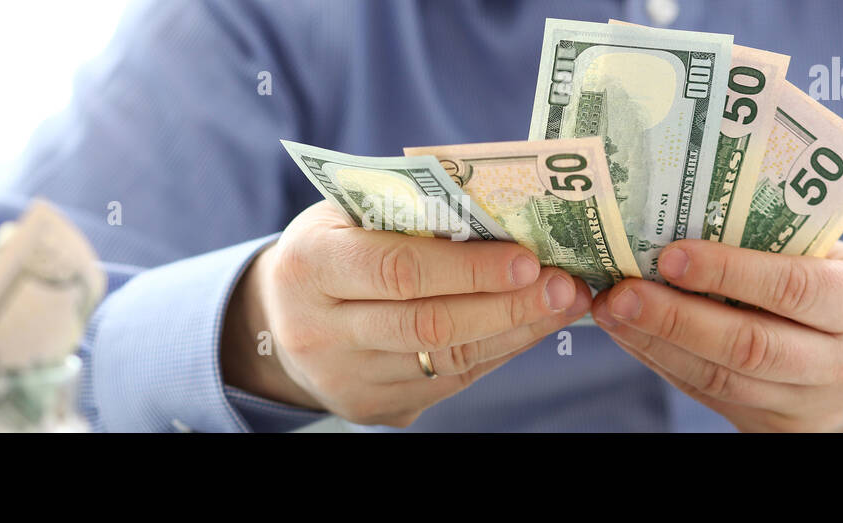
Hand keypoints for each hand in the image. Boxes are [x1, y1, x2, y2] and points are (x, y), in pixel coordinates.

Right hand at [222, 201, 590, 426]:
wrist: (278, 321)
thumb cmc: (332, 246)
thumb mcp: (349, 213)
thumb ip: (411, 209)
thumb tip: (505, 209)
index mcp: (309, 266)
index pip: (397, 270)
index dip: (467, 267)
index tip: (528, 257)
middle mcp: (319, 331)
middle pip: (428, 325)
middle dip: (507, 305)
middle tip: (564, 285)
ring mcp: (345, 379)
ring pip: (447, 360)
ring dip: (515, 330)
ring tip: (563, 303)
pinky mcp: (371, 408)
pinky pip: (449, 382)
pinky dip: (498, 351)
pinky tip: (531, 326)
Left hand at [591, 240, 842, 431]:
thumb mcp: (841, 259)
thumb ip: (781, 244)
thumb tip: (686, 217)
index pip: (794, 288)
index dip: (729, 272)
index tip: (671, 255)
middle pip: (750, 345)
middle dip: (676, 317)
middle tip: (622, 291)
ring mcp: (811, 405)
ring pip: (723, 379)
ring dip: (657, 343)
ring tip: (613, 311)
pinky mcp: (778, 430)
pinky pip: (711, 396)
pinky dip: (665, 363)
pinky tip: (632, 336)